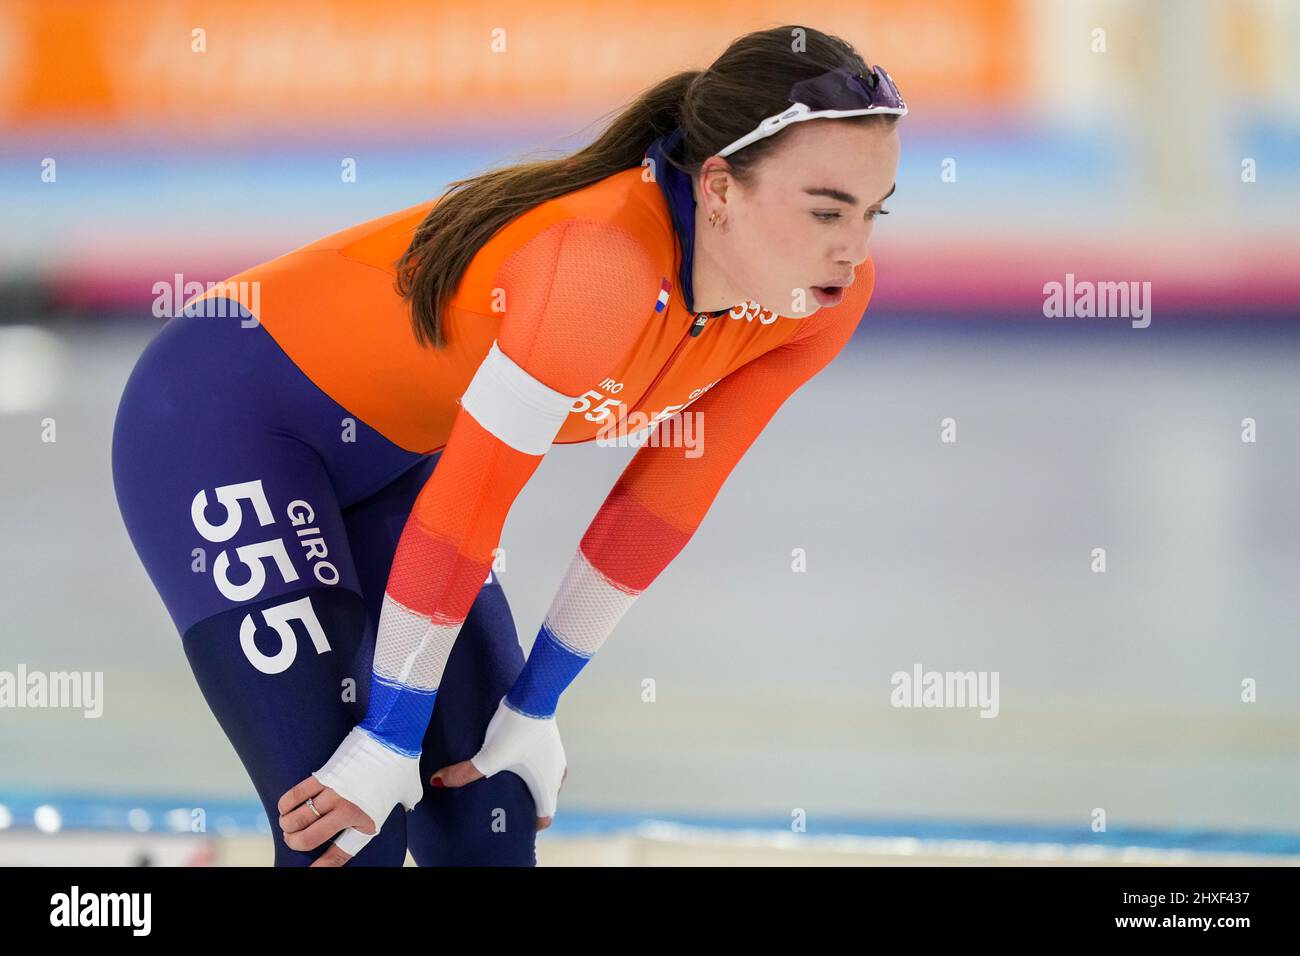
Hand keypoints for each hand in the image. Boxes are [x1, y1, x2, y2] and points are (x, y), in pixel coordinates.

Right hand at [278, 726, 423, 866]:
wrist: (394, 735)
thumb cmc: (404, 764)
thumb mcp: (408, 794)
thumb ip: (402, 805)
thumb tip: (407, 804)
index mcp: (369, 821)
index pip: (340, 853)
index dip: (322, 866)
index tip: (312, 870)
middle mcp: (348, 811)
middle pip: (309, 839)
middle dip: (295, 842)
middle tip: (293, 839)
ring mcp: (334, 793)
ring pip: (298, 818)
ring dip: (287, 825)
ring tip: (287, 825)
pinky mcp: (324, 774)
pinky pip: (297, 795)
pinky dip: (286, 804)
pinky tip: (283, 808)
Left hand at [430, 696, 567, 830]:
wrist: (534, 694)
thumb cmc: (516, 730)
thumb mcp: (489, 755)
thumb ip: (465, 772)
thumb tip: (438, 781)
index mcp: (546, 784)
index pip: (546, 815)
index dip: (531, 824)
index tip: (516, 823)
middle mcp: (556, 773)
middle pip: (545, 799)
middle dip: (527, 805)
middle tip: (505, 805)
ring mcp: (557, 756)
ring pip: (546, 780)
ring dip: (531, 785)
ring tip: (507, 783)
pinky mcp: (552, 742)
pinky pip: (545, 764)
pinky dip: (533, 769)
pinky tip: (515, 761)